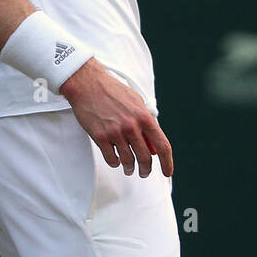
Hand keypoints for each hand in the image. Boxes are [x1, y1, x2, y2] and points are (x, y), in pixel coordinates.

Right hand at [59, 58, 173, 177]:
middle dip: (146, 169)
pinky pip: (111, 159)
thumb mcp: (137, 103)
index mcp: (144, 117)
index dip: (167, 162)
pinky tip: (115, 160)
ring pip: (128, 161)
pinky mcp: (100, 137)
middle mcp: (131, 126)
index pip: (162, 145)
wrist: (89, 84)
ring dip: (129, 168)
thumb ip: (147, 124)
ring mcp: (115, 133)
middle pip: (145, 158)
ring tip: (129, 168)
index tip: (167, 172)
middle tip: (144, 172)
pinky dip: (115, 162)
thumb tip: (153, 146)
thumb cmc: (113, 91)